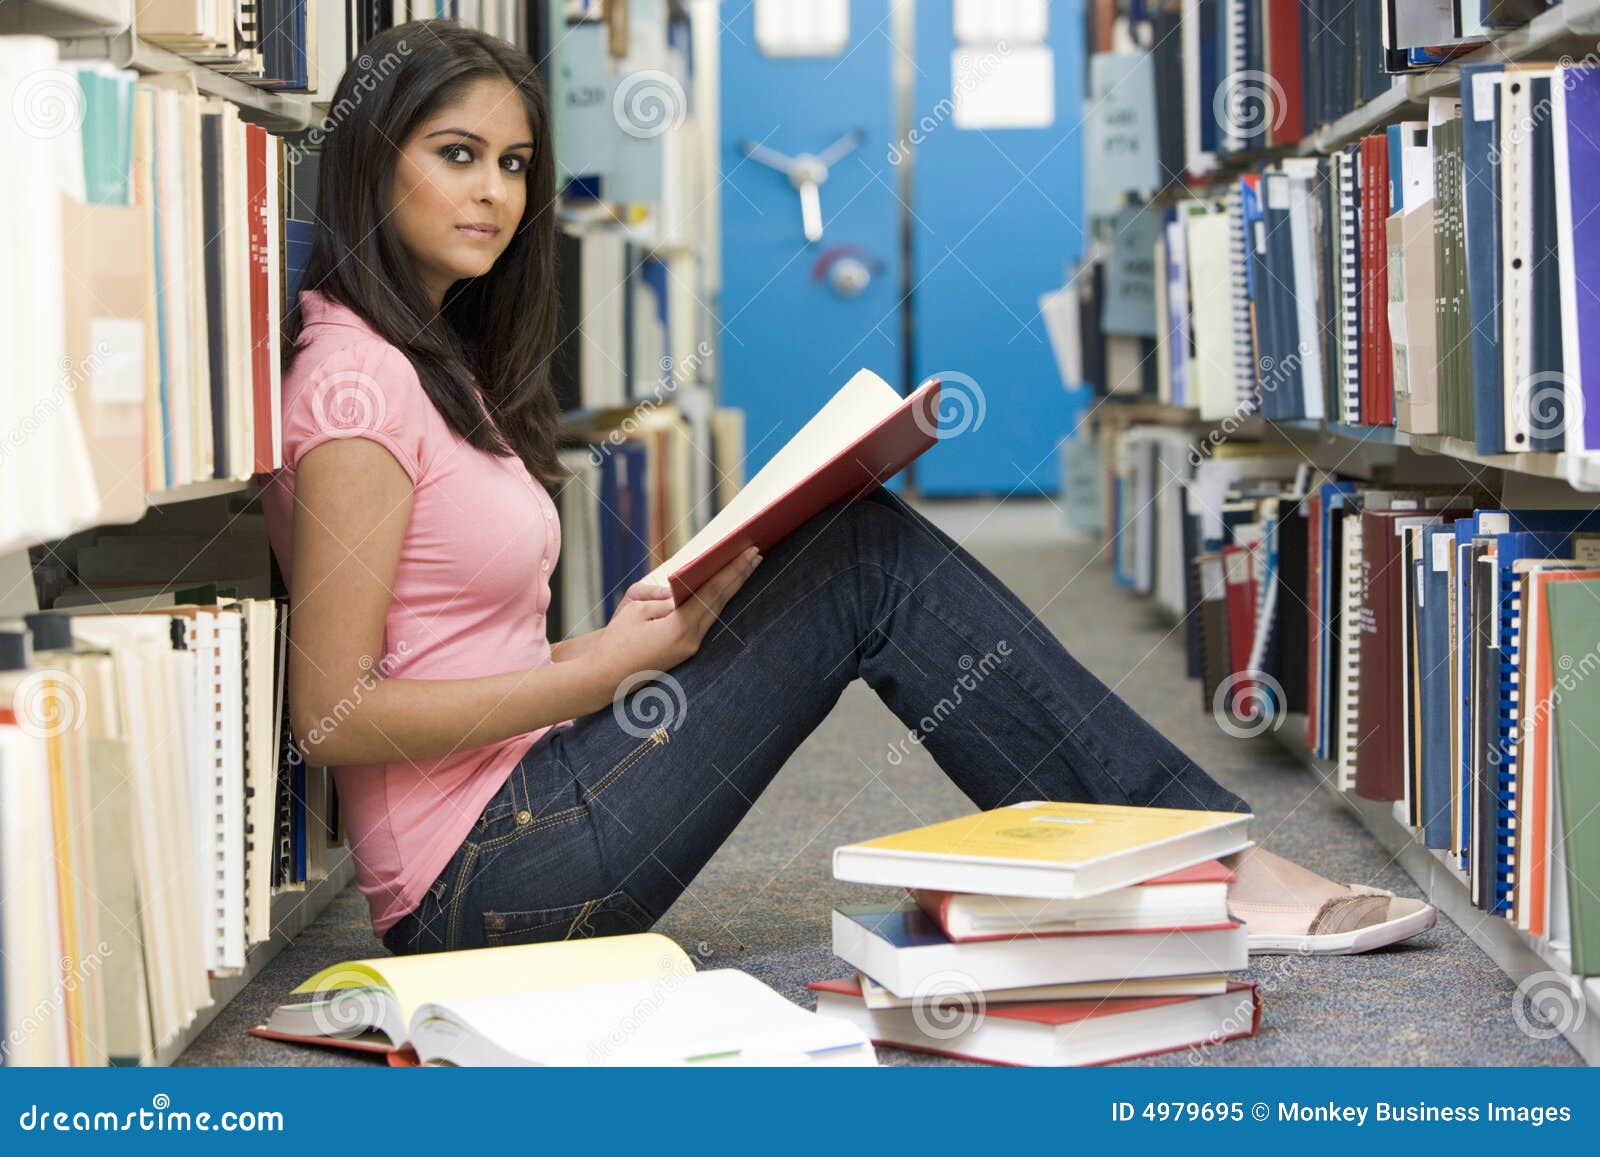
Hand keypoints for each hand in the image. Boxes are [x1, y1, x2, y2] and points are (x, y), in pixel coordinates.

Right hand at [591, 547, 762, 685]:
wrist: (605, 677)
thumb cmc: (616, 641)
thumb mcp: (636, 609)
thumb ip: (663, 597)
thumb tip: (681, 592)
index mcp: (680, 628)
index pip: (712, 592)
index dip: (732, 570)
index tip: (749, 552)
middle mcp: (691, 640)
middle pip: (721, 602)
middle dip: (739, 576)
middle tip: (755, 554)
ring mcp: (690, 648)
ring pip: (716, 612)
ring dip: (731, 589)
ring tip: (747, 567)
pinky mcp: (686, 651)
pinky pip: (706, 621)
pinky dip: (716, 602)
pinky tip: (724, 590)